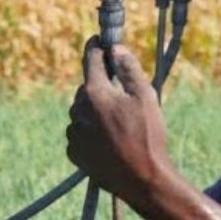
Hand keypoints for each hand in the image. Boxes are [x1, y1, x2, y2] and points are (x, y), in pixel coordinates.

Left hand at [66, 40, 172, 209]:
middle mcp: (77, 110)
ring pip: (82, 112)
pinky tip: (110, 142)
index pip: (90, 60)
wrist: (141, 180)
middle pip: (87, 88)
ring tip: (120, 127)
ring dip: (96, 112)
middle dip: (101, 88)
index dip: (96, 47)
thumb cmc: (147, 136)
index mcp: (95, 93)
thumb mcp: (145, 97)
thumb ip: (129, 70)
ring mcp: (73, 132)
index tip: (98, 40)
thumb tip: (116, 49)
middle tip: (123, 98)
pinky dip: (91, 132)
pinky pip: (80, 133)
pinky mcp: (73, 151)